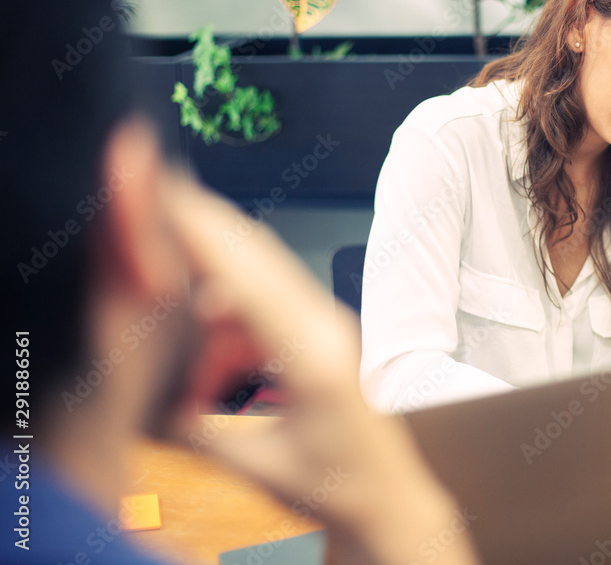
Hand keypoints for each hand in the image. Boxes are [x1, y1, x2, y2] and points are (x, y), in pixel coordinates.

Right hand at [159, 172, 479, 564]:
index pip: (245, 274)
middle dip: (202, 227)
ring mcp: (328, 324)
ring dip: (211, 285)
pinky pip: (269, 300)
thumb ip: (192, 431)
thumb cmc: (338, 487)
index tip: (162, 195)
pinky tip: (209, 349)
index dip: (200, 230)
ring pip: (260, 275)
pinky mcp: (323, 332)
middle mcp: (325, 325)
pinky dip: (229, 312)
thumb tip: (137, 403)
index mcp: (311, 354)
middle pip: (256, 254)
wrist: (390, 499)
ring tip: (174, 318)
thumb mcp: (257, 466)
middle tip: (152, 201)